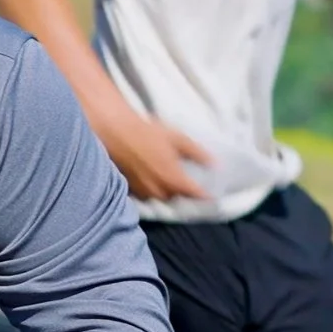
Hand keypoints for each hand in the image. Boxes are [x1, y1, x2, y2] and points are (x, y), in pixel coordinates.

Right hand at [92, 107, 212, 201]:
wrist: (117, 134)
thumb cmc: (149, 134)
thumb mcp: (178, 139)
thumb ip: (198, 154)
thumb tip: (215, 164)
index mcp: (175, 179)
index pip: (196, 194)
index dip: (206, 195)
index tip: (213, 195)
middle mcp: (161, 191)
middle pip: (179, 198)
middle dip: (185, 192)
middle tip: (189, 183)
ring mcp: (145, 193)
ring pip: (163, 197)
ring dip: (169, 191)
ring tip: (169, 179)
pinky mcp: (133, 191)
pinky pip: (148, 195)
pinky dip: (154, 189)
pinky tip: (153, 178)